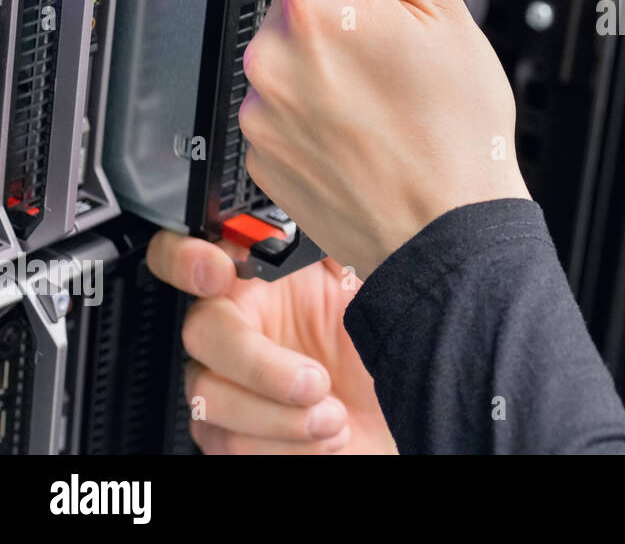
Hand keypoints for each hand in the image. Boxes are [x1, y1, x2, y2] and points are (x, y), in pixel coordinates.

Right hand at [146, 229, 397, 453]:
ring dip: (276, 416)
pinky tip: (323, 439)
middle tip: (316, 381)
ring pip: (207, 397)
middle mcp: (244, 330)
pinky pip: (227, 443)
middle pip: (200, 332)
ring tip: (332, 417)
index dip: (188, 258)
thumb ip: (340, 243)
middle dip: (259, 364)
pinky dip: (280, 447)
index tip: (219, 271)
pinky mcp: (238, 437)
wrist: (417, 415)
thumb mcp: (379, 284)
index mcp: (267, 283)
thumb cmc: (401, 348)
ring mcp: (235, 386)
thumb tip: (321, 197)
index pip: (196, 255)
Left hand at [239, 0, 529, 277]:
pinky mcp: (261, 155)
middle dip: (337, 11)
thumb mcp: (444, 12)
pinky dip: (310, 112)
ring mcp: (262, 112)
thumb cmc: (456, 133)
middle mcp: (274, 58)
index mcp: (318, 10)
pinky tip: (360, 130)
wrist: (445, 231)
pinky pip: (278, 108)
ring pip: (286, 55)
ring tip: (381, 98)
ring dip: (322, 64)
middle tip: (393, 50)